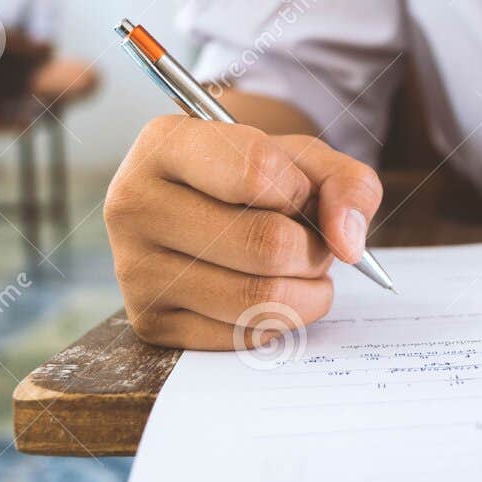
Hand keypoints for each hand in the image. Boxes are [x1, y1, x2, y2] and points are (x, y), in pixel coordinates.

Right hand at [105, 117, 382, 349]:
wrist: (200, 210)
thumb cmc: (254, 178)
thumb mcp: (302, 159)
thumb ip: (345, 183)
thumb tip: (347, 244)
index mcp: (164, 144)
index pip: (258, 171)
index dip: (300, 189)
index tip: (297, 191)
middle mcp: (134, 204)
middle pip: (267, 245)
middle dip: (313, 249)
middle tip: (309, 242)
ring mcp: (135, 269)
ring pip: (260, 299)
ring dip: (306, 291)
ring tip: (297, 269)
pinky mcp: (150, 323)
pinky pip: (245, 336)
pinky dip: (278, 321)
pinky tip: (267, 294)